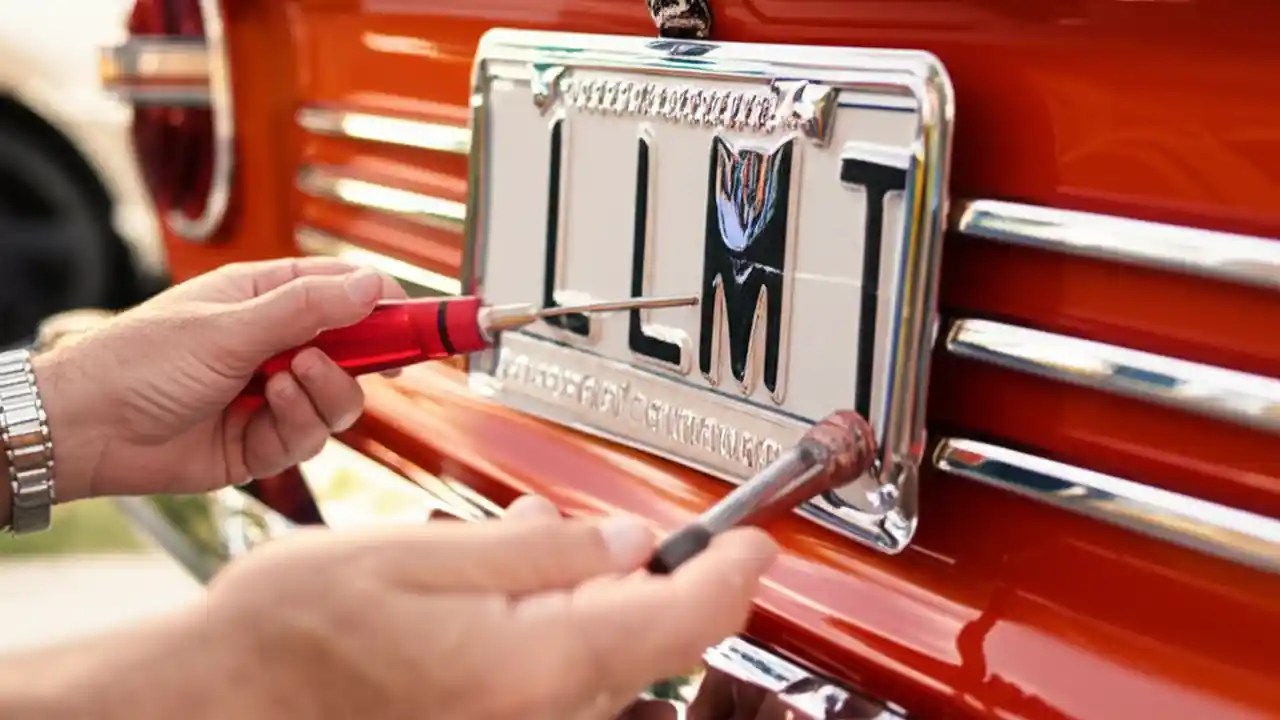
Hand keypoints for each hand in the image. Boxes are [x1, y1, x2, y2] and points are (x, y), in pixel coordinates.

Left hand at [33, 258, 405, 499]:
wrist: (88, 430)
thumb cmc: (139, 361)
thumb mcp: (230, 325)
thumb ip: (307, 309)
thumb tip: (370, 286)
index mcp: (268, 298)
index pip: (346, 291)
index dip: (386, 306)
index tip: (420, 321)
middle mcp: (277, 345)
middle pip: (355, 351)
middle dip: (366, 359)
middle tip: (378, 362)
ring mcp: (272, 395)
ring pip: (340, 400)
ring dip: (325, 393)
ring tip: (288, 382)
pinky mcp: (263, 441)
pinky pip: (310, 436)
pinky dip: (297, 424)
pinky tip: (267, 409)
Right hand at [193, 496, 778, 719]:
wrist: (218, 704)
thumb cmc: (296, 634)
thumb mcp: (419, 555)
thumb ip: (536, 550)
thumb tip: (624, 542)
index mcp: (535, 664)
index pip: (680, 621)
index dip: (732, 575)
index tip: (756, 544)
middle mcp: (539, 716)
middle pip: (642, 639)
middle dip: (645, 574)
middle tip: (605, 525)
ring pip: (600, 658)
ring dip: (591, 598)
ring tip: (529, 548)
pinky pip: (556, 680)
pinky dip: (553, 628)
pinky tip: (502, 590)